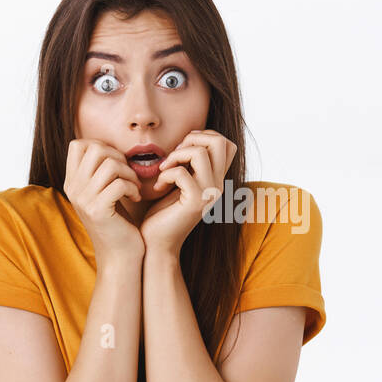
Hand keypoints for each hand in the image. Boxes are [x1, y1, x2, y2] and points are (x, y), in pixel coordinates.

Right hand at [62, 138, 145, 263]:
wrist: (120, 256)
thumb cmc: (117, 221)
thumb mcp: (103, 192)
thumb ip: (100, 170)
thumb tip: (108, 145)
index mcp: (71, 183)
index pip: (78, 144)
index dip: (101, 146)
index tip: (116, 163)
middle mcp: (73, 189)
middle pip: (95, 149)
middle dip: (119, 157)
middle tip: (128, 175)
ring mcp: (83, 200)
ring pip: (110, 164)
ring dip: (129, 173)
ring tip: (134, 187)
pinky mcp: (98, 211)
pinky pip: (119, 183)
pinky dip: (133, 187)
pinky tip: (135, 198)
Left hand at [137, 130, 236, 255]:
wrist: (156, 244)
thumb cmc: (161, 214)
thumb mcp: (178, 184)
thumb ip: (187, 165)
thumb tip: (187, 139)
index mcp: (216, 179)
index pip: (226, 144)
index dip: (203, 137)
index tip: (181, 150)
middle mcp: (218, 185)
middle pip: (219, 141)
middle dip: (191, 140)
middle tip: (173, 156)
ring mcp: (209, 194)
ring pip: (200, 152)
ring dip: (175, 156)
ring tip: (163, 171)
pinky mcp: (195, 202)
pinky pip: (181, 173)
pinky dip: (165, 175)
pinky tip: (157, 188)